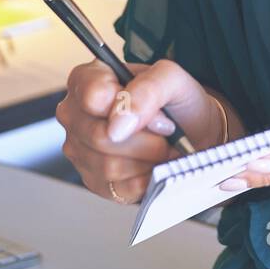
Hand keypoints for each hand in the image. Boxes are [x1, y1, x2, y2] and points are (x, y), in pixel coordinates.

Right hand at [57, 59, 222, 204]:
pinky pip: (119, 189)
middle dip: (146, 137)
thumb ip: (147, 89)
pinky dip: (146, 178)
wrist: (194, 131)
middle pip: (101, 136)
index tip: (156, 111)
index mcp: (87, 80)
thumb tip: (117, 125)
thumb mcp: (172, 79)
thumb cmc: (177, 102)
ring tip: (161, 146)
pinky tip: (152, 164)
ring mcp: (80, 151)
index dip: (128, 107)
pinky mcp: (94, 182)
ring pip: (109, 166)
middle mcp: (75, 115)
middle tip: (166, 130)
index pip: (92, 96)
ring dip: (148, 158)